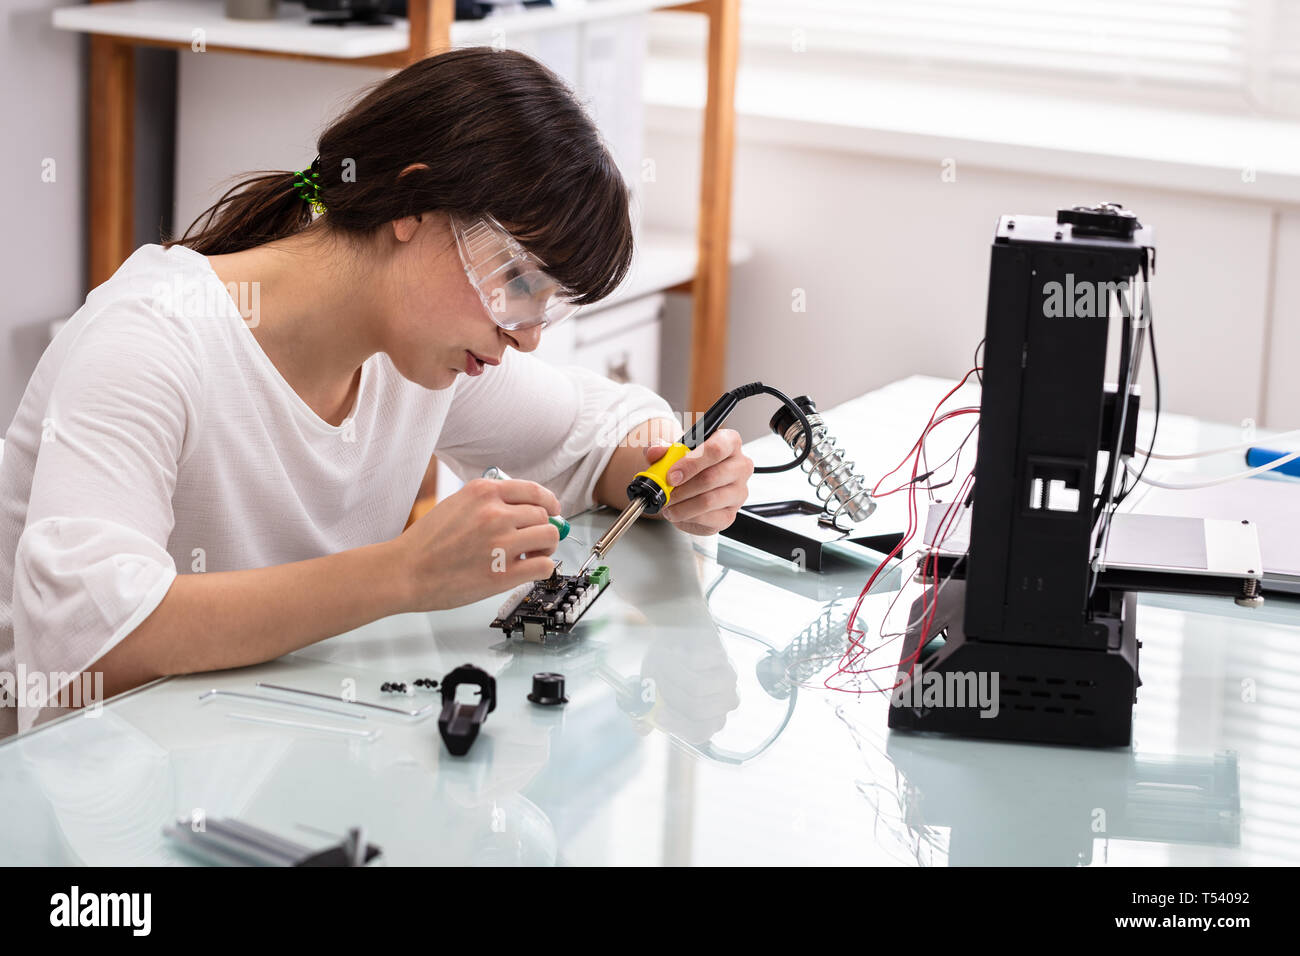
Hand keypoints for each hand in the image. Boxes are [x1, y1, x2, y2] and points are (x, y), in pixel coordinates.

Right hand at [393, 478, 560, 611]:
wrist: (405, 571)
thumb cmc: (425, 543)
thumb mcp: (456, 504)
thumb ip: (487, 502)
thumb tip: (522, 508)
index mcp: (483, 492)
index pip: (533, 490)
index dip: (549, 502)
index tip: (553, 509)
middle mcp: (495, 513)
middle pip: (543, 515)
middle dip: (543, 527)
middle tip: (535, 540)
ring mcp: (501, 543)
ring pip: (549, 537)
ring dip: (546, 547)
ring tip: (531, 555)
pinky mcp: (503, 573)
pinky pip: (544, 565)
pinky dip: (542, 567)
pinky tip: (527, 570)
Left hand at [646, 429, 753, 535]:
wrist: (690, 482)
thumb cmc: (688, 463)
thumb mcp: (672, 451)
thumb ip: (662, 449)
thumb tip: (654, 452)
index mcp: (729, 442)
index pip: (717, 449)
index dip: (692, 463)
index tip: (672, 475)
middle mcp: (740, 466)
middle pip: (711, 477)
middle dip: (682, 487)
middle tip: (666, 491)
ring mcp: (738, 492)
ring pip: (708, 500)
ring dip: (682, 504)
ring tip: (668, 503)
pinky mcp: (730, 514)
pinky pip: (708, 518)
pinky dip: (687, 516)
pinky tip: (678, 512)